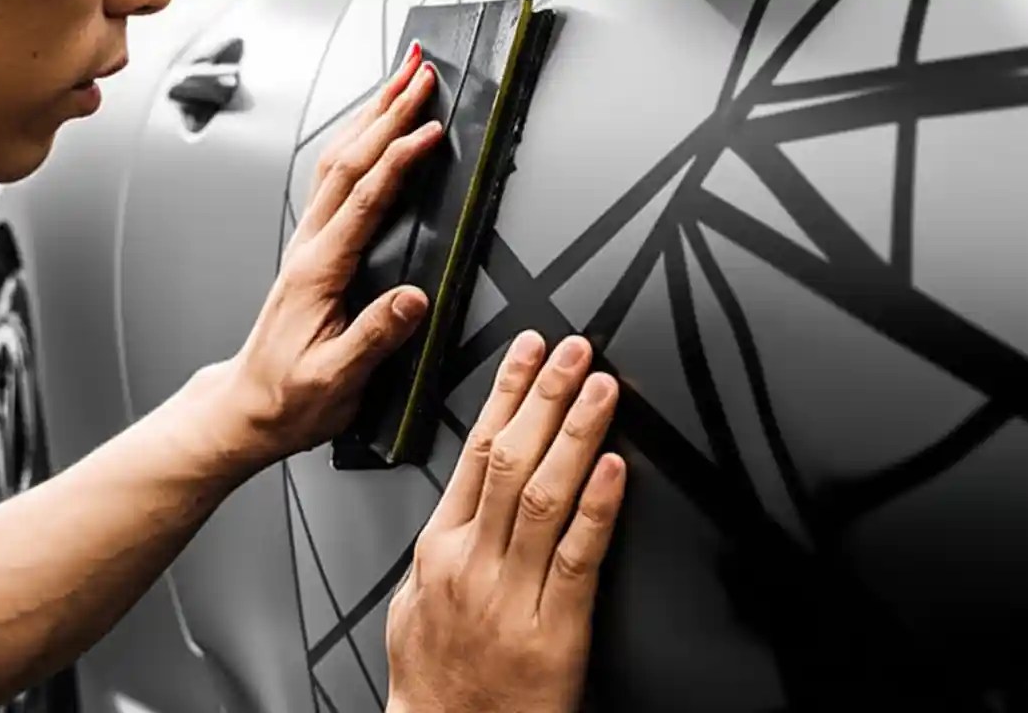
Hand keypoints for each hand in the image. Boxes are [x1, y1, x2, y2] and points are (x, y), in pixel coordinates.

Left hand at [218, 42, 442, 468]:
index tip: (428, 131)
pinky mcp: (314, 252)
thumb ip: (374, 337)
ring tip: (401, 84)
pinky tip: (372, 135)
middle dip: (386, 112)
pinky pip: (335, 182)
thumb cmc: (290, 398)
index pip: (362, 200)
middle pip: (347, 161)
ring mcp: (309, 246)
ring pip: (337, 163)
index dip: (398, 160)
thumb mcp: (335, 379)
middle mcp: (309, 249)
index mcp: (317, 272)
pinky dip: (359, 145)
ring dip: (370, 118)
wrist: (251, 408)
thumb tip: (412, 299)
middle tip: (420, 75)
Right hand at [385, 332, 626, 712]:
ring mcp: (512, 593)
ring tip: (599, 387)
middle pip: (509, 458)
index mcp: (440, 548)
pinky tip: (614, 469)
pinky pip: (578, 556)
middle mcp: (473, 561)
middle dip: (545, 395)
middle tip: (573, 349)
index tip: (528, 354)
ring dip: (575, 433)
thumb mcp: (414, 600)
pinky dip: (597, 507)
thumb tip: (464, 503)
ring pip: (544, 494)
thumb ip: (441, 548)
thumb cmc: (434, 679)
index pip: (475, 451)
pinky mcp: (554, 628)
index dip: (507, 395)